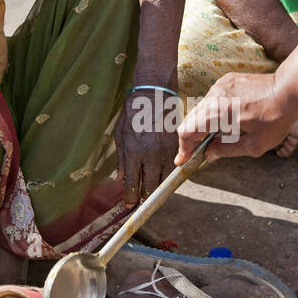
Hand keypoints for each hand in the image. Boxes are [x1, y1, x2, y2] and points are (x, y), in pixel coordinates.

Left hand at [114, 89, 178, 204]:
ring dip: (158, 187)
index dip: (130, 196)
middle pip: (151, 184)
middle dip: (145, 196)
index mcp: (134, 151)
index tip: (128, 204)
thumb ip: (120, 159)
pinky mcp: (177, 145)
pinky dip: (168, 174)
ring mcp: (167, 150)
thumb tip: (119, 179)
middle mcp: (151, 153)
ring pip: (165, 178)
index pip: (132, 181)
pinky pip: (174, 166)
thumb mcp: (120, 134)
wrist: (155, 94)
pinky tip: (163, 177)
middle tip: (140, 202)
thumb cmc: (134, 112)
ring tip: (152, 192)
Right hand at [176, 71, 297, 164]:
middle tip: (194, 154)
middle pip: (190, 120)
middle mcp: (215, 96)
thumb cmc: (276, 118)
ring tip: (209, 140)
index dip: (183, 148)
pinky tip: (223, 123)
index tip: (183, 160)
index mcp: (218, 112)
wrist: (289, 89)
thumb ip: (227, 150)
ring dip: (201, 125)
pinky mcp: (226, 80)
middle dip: (190, 138)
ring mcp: (220, 85)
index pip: (188, 131)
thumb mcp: (254, 145)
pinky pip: (212, 99)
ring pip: (200, 109)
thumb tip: (209, 154)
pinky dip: (212, 112)